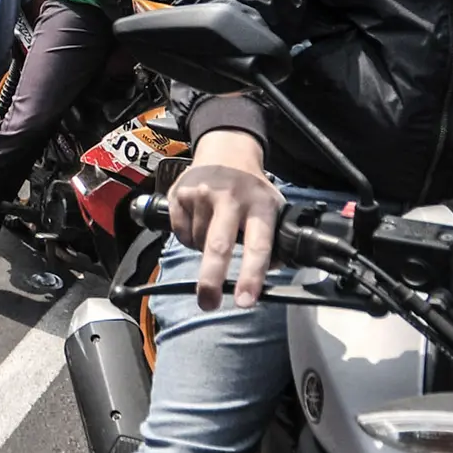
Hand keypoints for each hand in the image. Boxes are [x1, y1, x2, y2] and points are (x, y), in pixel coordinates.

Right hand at [166, 130, 283, 308]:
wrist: (227, 149)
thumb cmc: (252, 189)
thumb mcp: (273, 207)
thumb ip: (272, 241)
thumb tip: (265, 277)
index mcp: (261, 205)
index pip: (258, 246)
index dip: (252, 276)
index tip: (245, 301)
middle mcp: (231, 198)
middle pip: (219, 246)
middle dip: (212, 280)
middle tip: (209, 303)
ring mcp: (203, 194)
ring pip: (197, 243)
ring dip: (203, 251)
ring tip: (214, 232)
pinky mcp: (180, 193)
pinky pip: (180, 234)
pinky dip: (188, 238)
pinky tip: (199, 222)